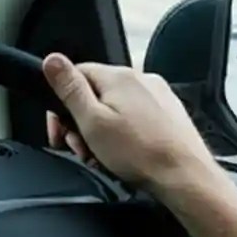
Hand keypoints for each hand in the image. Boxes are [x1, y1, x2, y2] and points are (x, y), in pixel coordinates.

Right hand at [43, 53, 214, 192]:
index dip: (61, 104)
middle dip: (81, 122)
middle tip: (81, 148)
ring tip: (104, 156)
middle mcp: (141, 79)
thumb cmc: (141, 154)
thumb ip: (70, 89)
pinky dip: (124, 134)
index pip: (76, 74)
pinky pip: (135, 118)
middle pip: (95, 93)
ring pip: (115, 108)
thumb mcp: (92, 122)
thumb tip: (52, 59)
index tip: (60, 129)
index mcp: (118, 76)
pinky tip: (125, 154)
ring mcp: (157, 95)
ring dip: (101, 131)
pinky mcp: (168, 113)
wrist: (185, 176)